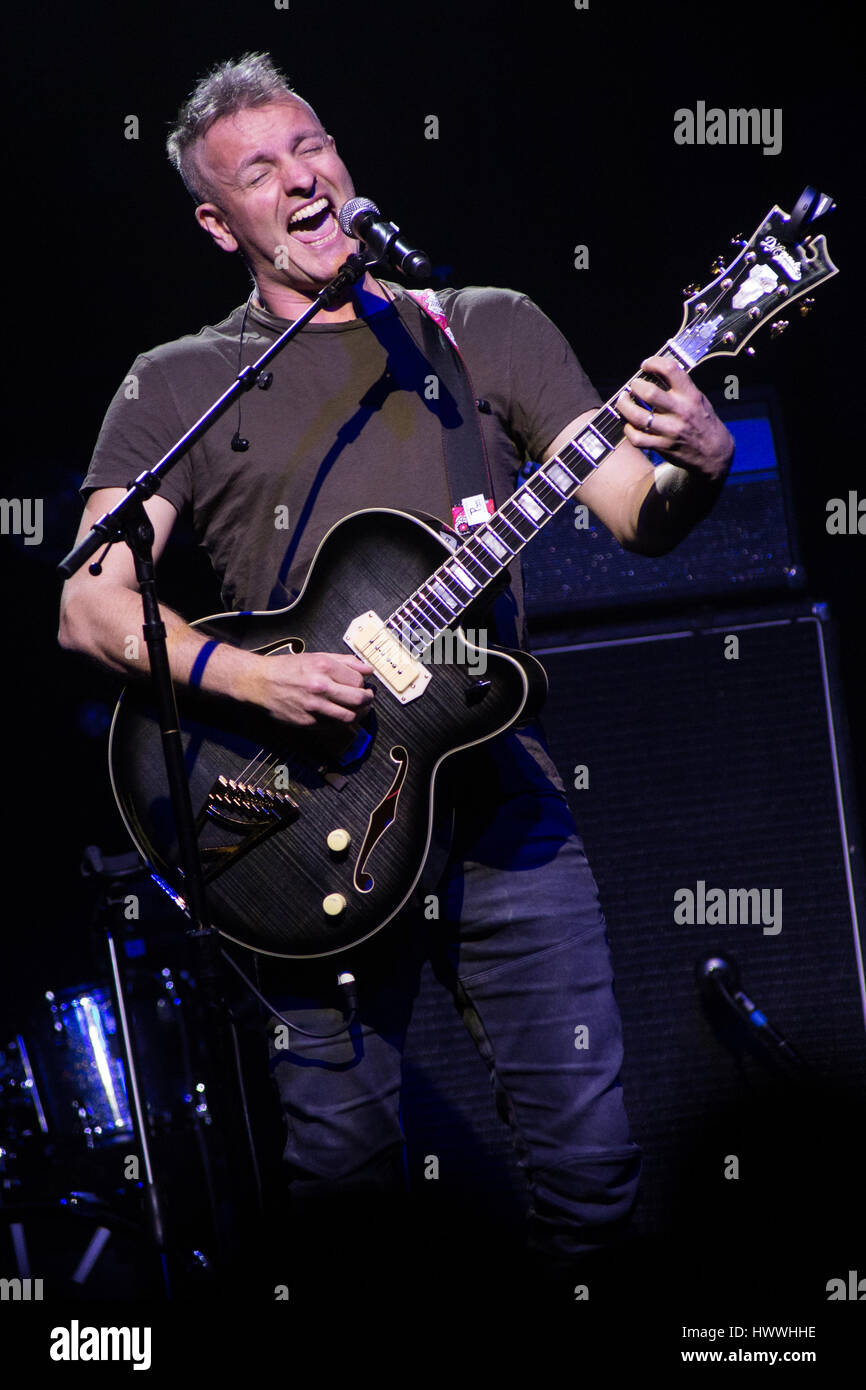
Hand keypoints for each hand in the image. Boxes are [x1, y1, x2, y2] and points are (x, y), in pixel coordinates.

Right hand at [250, 651, 374, 725]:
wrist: (259, 682)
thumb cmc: (287, 668)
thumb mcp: (316, 656)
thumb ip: (345, 662)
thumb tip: (368, 669)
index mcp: (324, 667)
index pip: (358, 680)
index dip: (362, 684)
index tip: (360, 685)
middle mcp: (321, 686)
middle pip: (359, 700)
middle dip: (367, 700)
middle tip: (367, 699)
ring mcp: (314, 706)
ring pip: (349, 716)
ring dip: (358, 714)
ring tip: (356, 709)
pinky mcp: (307, 722)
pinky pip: (334, 726)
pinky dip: (341, 722)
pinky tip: (339, 715)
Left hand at [618, 355, 733, 478]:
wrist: (715, 454)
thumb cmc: (703, 422)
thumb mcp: (698, 399)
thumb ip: (680, 387)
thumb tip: (655, 372)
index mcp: (691, 396)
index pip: (671, 370)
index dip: (653, 363)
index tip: (646, 365)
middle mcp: (681, 412)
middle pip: (649, 393)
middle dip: (635, 386)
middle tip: (633, 386)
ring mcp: (670, 431)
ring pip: (638, 416)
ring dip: (625, 406)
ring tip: (623, 401)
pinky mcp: (663, 447)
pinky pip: (637, 438)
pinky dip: (628, 429)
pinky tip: (629, 424)